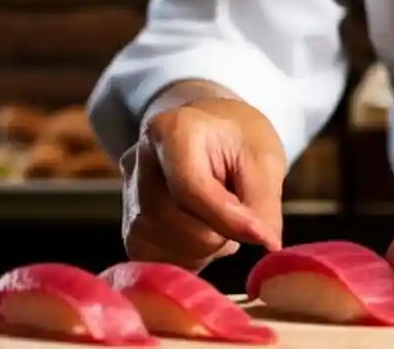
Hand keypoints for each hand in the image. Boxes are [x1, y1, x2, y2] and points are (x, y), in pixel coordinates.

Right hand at [120, 97, 286, 271]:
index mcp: (170, 131)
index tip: (263, 235)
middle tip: (240, 213)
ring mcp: (128, 198)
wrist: (211, 134)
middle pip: (179, 225)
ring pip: (168, 250)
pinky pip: (158, 262)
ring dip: (206, 249)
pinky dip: (189, 258)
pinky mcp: (129, 230)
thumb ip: (263, 202)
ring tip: (220, 219)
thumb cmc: (238, 142)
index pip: (189, 189)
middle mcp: (138, 163)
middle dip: (219, 233)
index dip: (229, 219)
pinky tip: (203, 232)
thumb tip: (266, 242)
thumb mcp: (264, 159)